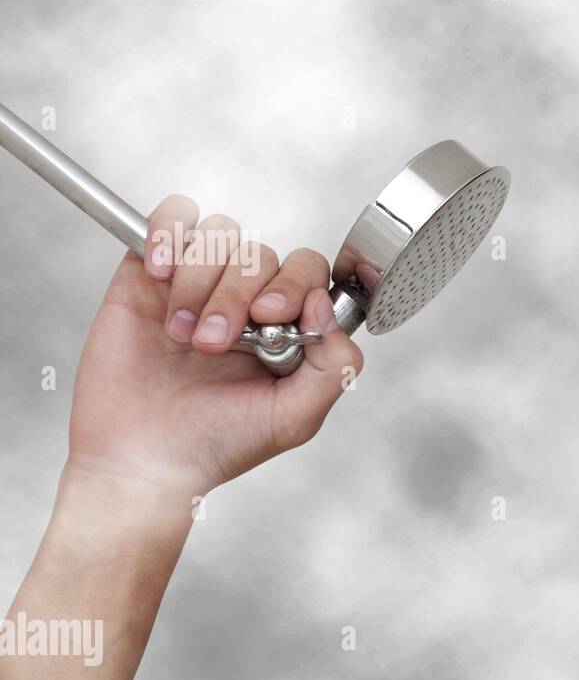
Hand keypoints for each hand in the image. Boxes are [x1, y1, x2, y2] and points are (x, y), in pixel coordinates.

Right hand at [66, 194, 363, 497]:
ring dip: (202, 281)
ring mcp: (198, 284)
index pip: (308, 271)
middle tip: (217, 343)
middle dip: (239, 294)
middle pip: (262, 253)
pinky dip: (168, 235)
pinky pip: (172, 219)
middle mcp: (246, 300)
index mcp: (286, 327)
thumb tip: (326, 306)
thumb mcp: (296, 417)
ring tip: (182, 336)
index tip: (273, 317)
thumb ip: (334, 365)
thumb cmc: (218, 444)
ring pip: (220, 234)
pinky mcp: (148, 275)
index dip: (296, 284)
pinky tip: (159, 277)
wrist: (143, 459)